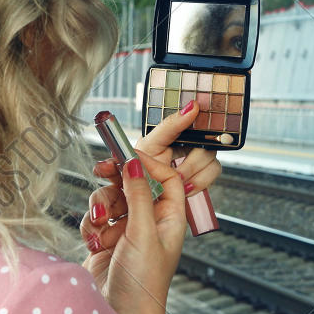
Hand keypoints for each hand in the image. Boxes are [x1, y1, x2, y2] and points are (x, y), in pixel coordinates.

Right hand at [81, 105, 210, 313]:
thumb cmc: (143, 280)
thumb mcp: (142, 232)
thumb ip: (138, 194)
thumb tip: (134, 161)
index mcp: (169, 217)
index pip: (165, 178)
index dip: (148, 163)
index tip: (128, 154)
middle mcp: (149, 220)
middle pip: (132, 183)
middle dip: (115, 180)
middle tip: (101, 168)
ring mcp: (126, 229)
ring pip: (109, 199)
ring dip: (100, 208)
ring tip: (100, 226)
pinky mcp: (105, 239)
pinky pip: (94, 218)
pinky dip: (92, 228)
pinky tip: (96, 245)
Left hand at [87, 97, 223, 206]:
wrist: (148, 206)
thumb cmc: (135, 187)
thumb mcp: (122, 178)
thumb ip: (110, 171)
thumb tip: (100, 167)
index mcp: (158, 139)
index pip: (172, 123)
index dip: (183, 115)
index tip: (193, 107)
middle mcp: (177, 144)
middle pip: (199, 138)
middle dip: (190, 162)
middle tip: (178, 175)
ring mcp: (193, 157)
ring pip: (208, 156)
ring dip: (195, 173)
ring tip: (181, 184)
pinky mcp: (202, 171)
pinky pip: (213, 171)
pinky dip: (202, 181)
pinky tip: (189, 188)